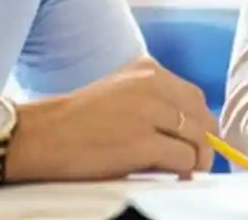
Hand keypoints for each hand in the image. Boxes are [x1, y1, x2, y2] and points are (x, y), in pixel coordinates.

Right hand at [10, 57, 218, 181]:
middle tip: (201, 161)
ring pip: (197, 137)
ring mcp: (149, 112)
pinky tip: (177, 176)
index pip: (193, 97)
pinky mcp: (143, 142)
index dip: (201, 122)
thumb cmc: (77, 121)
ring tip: (189, 171)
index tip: (200, 140)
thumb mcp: (120, 96)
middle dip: (205, 141)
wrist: (41, 135)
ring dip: (198, 158)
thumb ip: (154, 104)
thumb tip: (190, 135)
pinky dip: (185, 169)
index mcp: (148, 71)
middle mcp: (152, 85)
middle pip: (200, 115)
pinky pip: (183, 157)